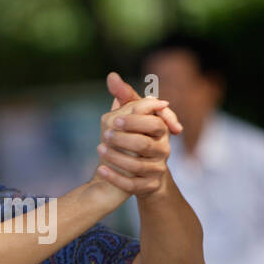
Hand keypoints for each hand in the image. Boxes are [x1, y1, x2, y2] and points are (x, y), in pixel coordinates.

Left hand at [92, 72, 181, 197]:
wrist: (138, 175)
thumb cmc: (134, 139)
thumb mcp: (130, 117)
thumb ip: (124, 97)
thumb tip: (112, 76)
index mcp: (161, 131)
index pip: (155, 123)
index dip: (136, 121)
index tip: (115, 120)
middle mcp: (163, 150)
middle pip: (145, 145)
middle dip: (123, 139)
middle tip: (105, 134)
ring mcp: (157, 170)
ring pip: (137, 166)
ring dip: (116, 157)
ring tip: (99, 148)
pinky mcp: (148, 187)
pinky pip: (131, 185)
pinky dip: (114, 177)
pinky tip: (100, 169)